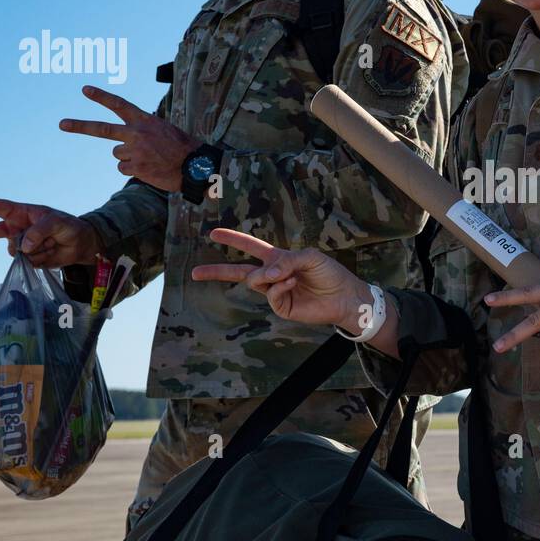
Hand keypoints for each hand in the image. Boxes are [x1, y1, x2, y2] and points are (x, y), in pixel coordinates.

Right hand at [0, 196, 102, 267]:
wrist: (81, 244)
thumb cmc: (69, 226)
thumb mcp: (57, 222)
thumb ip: (40, 230)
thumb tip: (23, 247)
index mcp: (21, 213)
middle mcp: (17, 229)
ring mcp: (21, 245)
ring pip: (17, 251)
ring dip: (37, 249)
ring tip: (52, 242)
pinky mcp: (28, 260)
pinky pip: (28, 262)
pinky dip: (42, 258)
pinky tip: (51, 252)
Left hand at [59, 86, 198, 192]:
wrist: (194, 167)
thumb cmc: (182, 148)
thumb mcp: (164, 130)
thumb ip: (142, 131)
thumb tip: (122, 144)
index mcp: (144, 121)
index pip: (119, 104)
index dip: (101, 97)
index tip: (85, 90)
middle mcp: (136, 133)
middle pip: (102, 129)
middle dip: (79, 126)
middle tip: (61, 124)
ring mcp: (134, 151)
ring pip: (118, 154)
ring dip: (129, 158)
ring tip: (149, 158)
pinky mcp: (134, 167)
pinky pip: (123, 169)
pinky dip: (133, 170)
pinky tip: (149, 168)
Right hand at [191, 228, 368, 329]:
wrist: (345, 297)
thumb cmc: (330, 273)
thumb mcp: (309, 257)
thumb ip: (285, 261)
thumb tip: (263, 275)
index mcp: (278, 259)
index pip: (250, 247)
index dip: (233, 239)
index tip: (213, 233)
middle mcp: (273, 275)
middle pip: (239, 272)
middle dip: (217, 271)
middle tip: (194, 273)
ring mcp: (275, 292)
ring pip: (255, 282)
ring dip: (267, 276)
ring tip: (286, 276)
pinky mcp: (281, 307)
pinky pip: (270, 295)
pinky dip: (278, 287)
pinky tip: (291, 283)